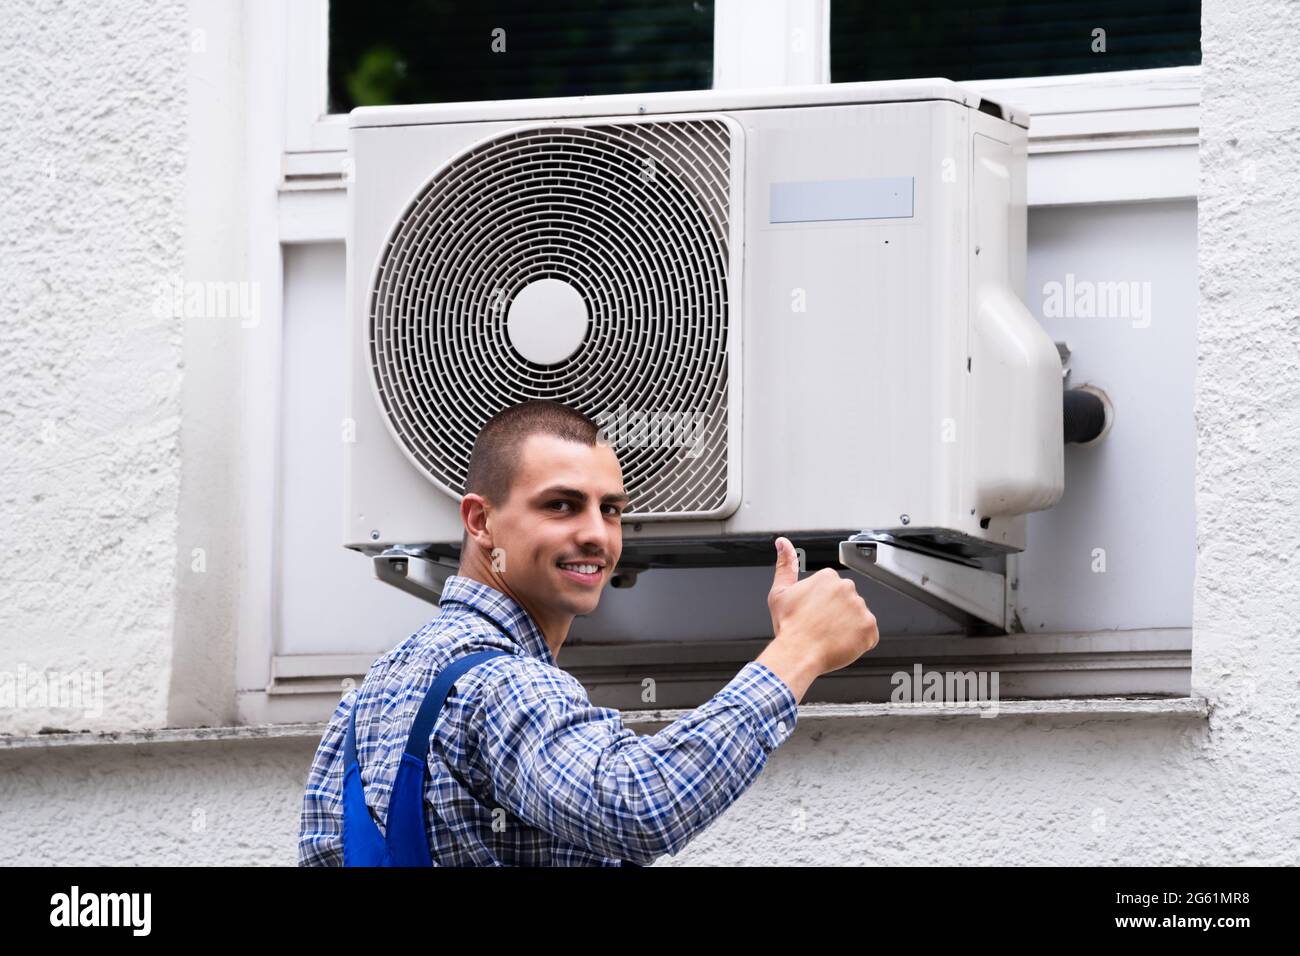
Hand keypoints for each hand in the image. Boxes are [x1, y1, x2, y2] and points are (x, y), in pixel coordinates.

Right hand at [757, 537, 878, 701]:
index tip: (813, 614)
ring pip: (857, 618)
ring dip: (847, 627)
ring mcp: (860, 607)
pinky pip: (868, 635)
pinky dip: (858, 641)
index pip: (832, 590)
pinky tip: (841, 644)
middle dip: (837, 614)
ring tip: (829, 636)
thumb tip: (782, 543)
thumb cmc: (789, 626)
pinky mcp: (869, 627)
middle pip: (846, 602)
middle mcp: (847, 588)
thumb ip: (785, 564)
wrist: (797, 653)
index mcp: (828, 577)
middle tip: (820, 626)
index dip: (821, 605)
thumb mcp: (779, 592)